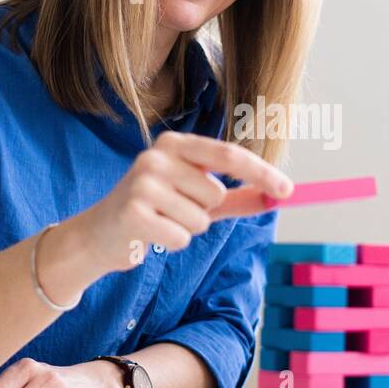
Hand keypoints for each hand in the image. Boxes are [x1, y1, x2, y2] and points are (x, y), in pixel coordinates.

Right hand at [72, 130, 292, 273]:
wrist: (100, 234)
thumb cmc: (156, 211)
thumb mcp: (199, 201)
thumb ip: (239, 199)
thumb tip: (278, 198)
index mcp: (175, 144)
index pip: (228, 155)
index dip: (261, 173)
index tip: (288, 190)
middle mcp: (157, 156)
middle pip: (216, 193)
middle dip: (205, 212)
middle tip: (175, 211)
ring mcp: (142, 183)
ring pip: (200, 218)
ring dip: (187, 229)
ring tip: (161, 222)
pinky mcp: (132, 212)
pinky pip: (181, 237)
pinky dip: (173, 242)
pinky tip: (150, 234)